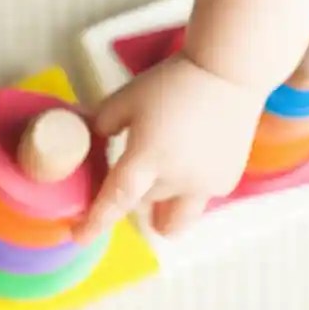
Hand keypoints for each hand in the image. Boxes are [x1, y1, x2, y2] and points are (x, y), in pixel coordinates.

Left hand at [74, 53, 264, 241]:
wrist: (229, 73)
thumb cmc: (172, 82)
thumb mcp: (125, 99)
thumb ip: (101, 124)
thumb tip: (87, 140)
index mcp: (147, 158)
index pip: (116, 200)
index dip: (96, 221)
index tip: (79, 236)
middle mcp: (176, 179)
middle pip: (140, 203)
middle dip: (132, 192)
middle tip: (133, 166)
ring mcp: (204, 186)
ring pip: (170, 213)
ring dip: (158, 202)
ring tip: (162, 172)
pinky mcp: (224, 183)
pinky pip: (195, 200)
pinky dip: (186, 190)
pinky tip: (191, 159)